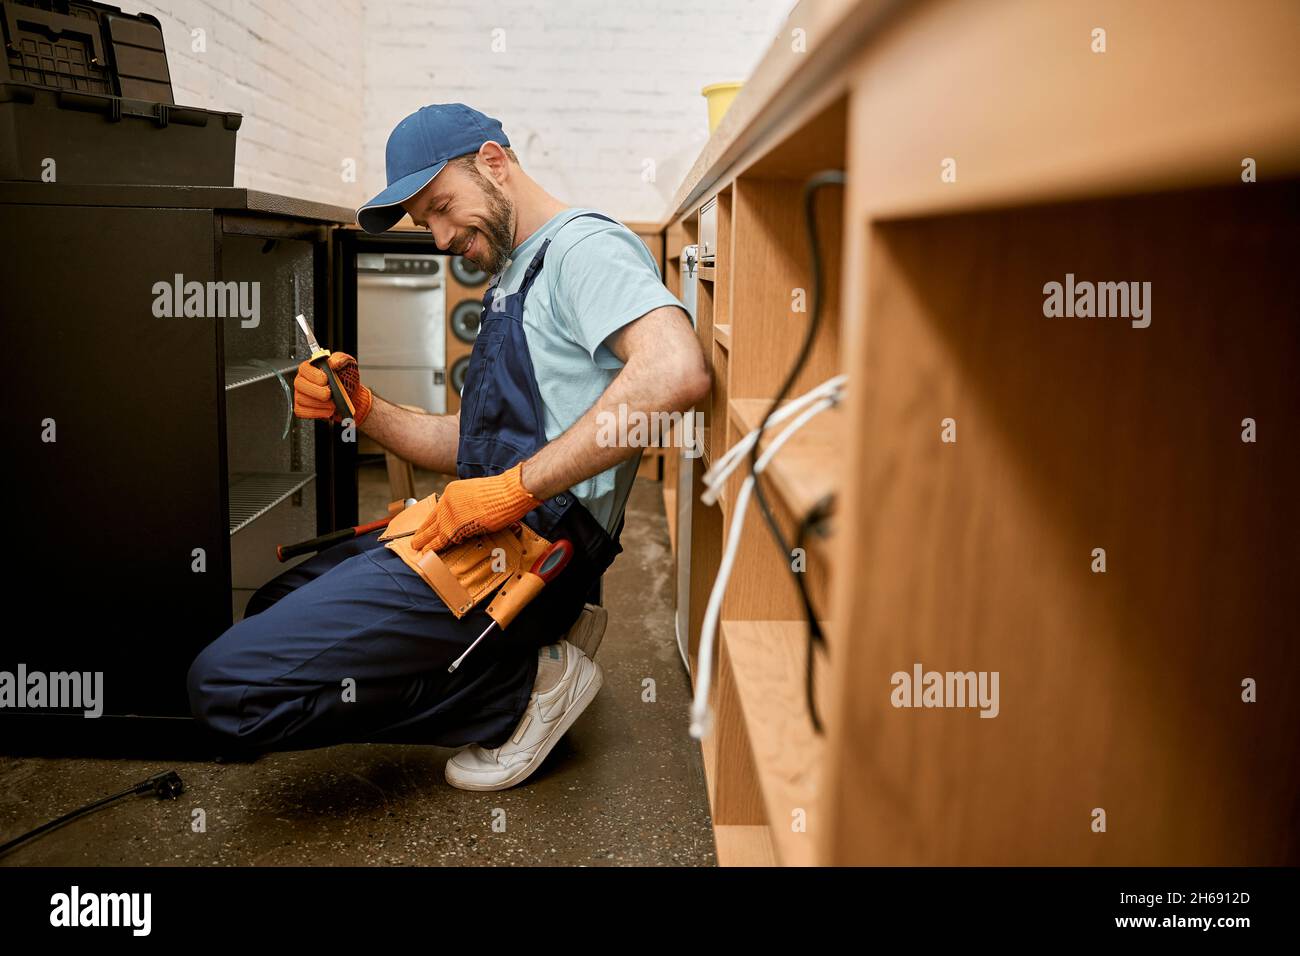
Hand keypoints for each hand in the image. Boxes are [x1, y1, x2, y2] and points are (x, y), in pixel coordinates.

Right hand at [293, 352, 372, 425]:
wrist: (351, 395)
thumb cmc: (346, 379)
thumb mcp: (347, 363)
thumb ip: (340, 359)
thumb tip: (333, 362)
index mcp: (310, 367)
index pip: (304, 369)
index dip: (314, 375)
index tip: (326, 379)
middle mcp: (302, 380)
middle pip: (300, 385)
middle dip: (317, 391)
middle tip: (329, 394)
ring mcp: (300, 394)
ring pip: (302, 399)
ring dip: (320, 403)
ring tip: (332, 403)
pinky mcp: (302, 407)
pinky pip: (302, 411)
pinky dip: (317, 412)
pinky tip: (327, 410)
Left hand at [411, 462, 541, 552]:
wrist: (509, 492)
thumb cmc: (502, 494)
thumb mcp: (478, 495)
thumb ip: (467, 506)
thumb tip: (466, 520)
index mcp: (453, 492)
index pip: (438, 510)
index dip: (431, 521)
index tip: (426, 527)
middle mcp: (448, 501)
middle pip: (431, 521)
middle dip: (423, 532)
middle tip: (415, 541)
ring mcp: (451, 514)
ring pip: (433, 531)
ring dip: (425, 542)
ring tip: (417, 549)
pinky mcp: (456, 526)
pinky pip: (442, 540)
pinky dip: (434, 547)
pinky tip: (428, 552)